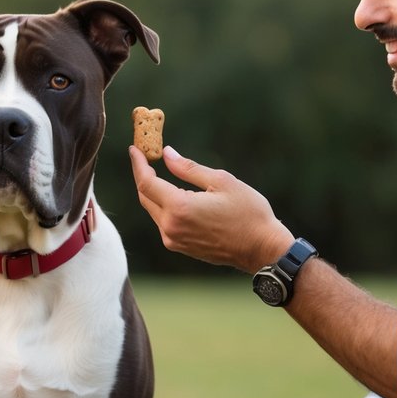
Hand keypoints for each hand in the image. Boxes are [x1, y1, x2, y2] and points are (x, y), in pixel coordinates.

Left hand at [129, 145, 291, 272]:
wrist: (262, 248)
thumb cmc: (248, 213)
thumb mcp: (221, 181)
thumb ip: (188, 168)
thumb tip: (167, 154)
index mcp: (179, 208)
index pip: (146, 183)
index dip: (138, 164)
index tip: (135, 149)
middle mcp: (170, 227)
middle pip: (145, 197)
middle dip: (143, 175)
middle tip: (145, 156)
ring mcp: (173, 240)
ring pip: (153, 210)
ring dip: (153, 191)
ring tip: (156, 171)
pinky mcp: (180, 247)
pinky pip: (163, 222)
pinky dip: (162, 205)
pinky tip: (170, 193)